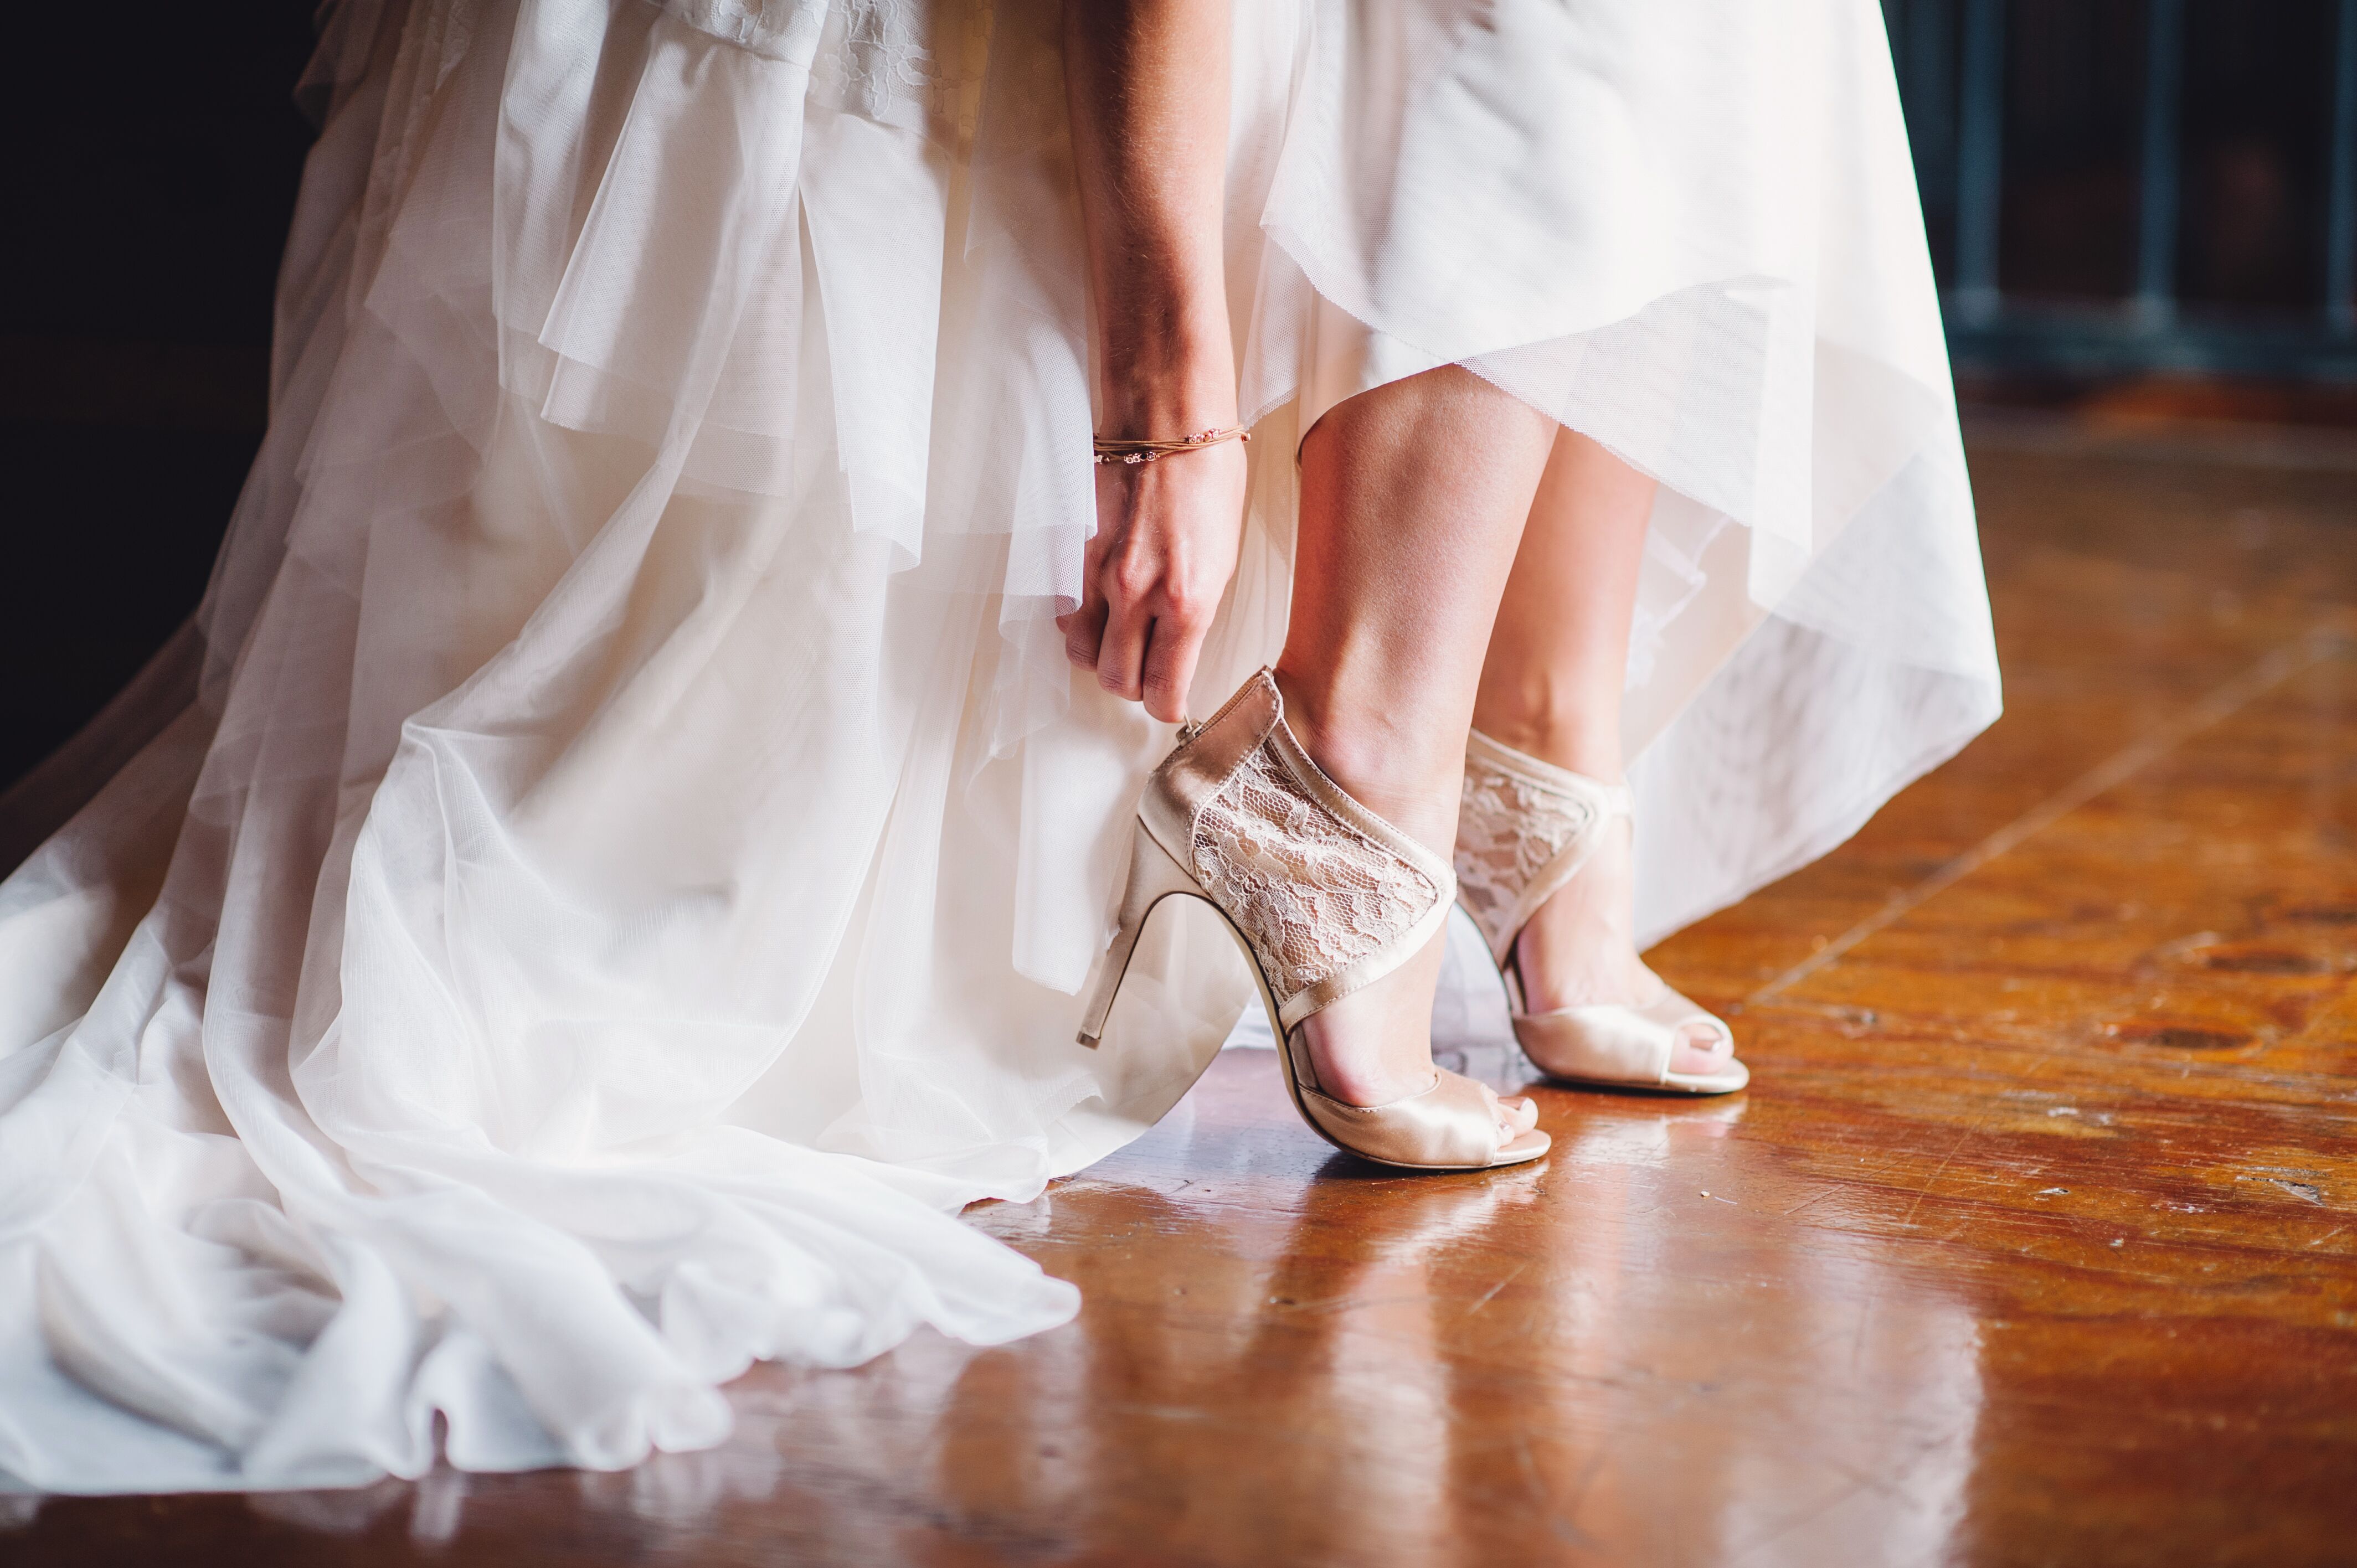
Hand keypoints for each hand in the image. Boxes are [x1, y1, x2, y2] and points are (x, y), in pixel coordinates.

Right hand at [1058, 435, 1246, 722]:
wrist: (1166, 421)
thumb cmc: (1208, 479)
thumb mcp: (1223, 558)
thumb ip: (1195, 613)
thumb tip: (1176, 650)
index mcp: (1187, 601)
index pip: (1164, 690)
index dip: (1167, 707)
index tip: (1170, 704)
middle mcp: (1137, 596)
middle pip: (1116, 683)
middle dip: (1133, 689)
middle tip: (1147, 676)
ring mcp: (1099, 577)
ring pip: (1081, 656)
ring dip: (1100, 659)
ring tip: (1121, 644)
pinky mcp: (1074, 556)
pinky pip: (1067, 614)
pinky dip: (1080, 624)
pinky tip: (1100, 610)